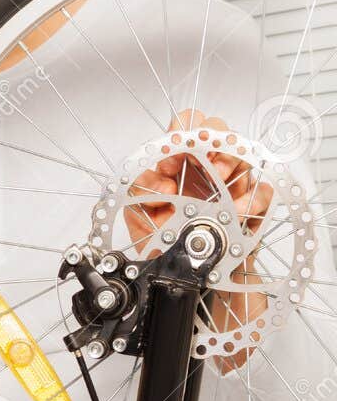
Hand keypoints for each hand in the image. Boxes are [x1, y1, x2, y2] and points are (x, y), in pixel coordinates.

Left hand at [125, 109, 273, 253]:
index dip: (181, 133)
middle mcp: (203, 169)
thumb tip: (163, 181)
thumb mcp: (137, 213)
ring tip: (219, 181)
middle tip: (204, 163)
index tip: (175, 156)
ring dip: (232, 162)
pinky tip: (238, 210)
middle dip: (213, 140)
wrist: (183, 272)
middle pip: (216, 130)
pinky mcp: (249, 205)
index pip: (183, 128)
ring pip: (242, 152)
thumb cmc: (161, 240)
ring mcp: (228, 184)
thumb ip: (141, 189)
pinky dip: (254, 197)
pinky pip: (263, 189)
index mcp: (176, 165)